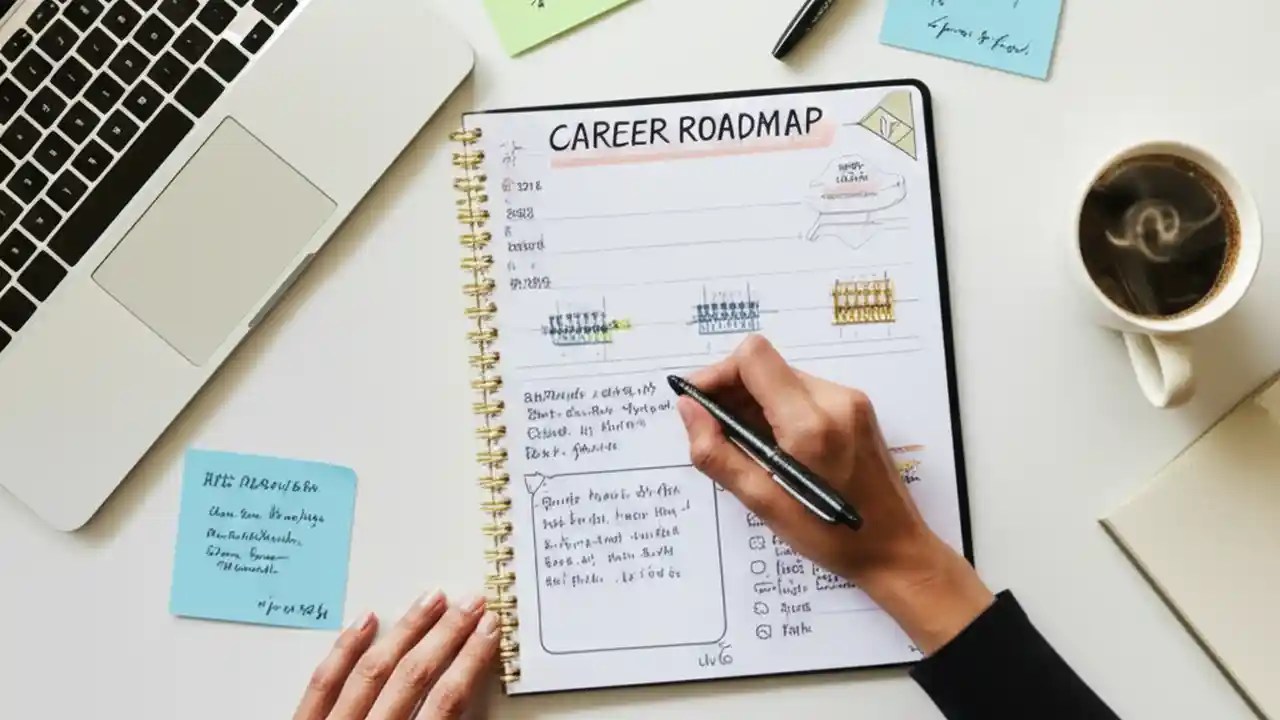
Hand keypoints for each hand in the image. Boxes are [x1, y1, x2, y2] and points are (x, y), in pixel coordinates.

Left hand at [294, 592, 497, 719]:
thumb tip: (476, 706)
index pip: (446, 701)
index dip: (471, 660)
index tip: (489, 629)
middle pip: (413, 676)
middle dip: (447, 634)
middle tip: (472, 603)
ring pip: (372, 670)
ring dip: (406, 630)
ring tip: (431, 599)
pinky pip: (322, 684)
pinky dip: (345, 649)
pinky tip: (366, 620)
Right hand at [677, 335, 992, 653]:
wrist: (895, 549)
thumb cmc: (830, 538)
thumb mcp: (763, 504)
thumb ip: (718, 453)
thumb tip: (688, 409)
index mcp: (810, 425)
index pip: (753, 358)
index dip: (717, 374)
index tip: (699, 405)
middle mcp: (834, 400)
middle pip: (765, 365)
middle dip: (732, 392)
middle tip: (718, 434)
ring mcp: (850, 400)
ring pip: (782, 377)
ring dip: (755, 403)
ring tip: (752, 450)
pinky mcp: (857, 407)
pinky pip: (803, 391)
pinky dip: (779, 410)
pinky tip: (779, 448)